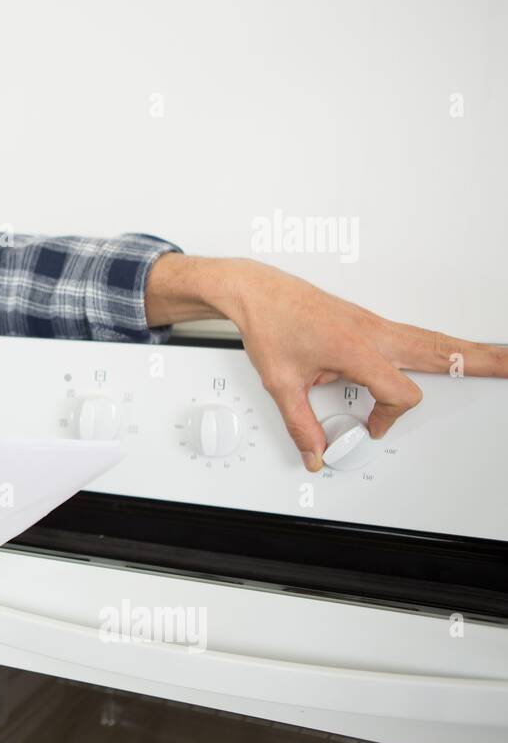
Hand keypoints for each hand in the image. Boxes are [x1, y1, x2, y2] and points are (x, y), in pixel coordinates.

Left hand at [216, 259, 506, 469]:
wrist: (258, 291)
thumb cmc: (269, 325)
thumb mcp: (280, 383)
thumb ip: (300, 423)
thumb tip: (315, 451)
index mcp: (354, 348)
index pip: (398, 392)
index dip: (387, 417)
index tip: (368, 425)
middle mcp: (372, 332)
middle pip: (440, 352)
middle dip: (480, 361)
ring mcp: (374, 324)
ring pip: (432, 340)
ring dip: (466, 351)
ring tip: (499, 359)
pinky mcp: (369, 321)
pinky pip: (415, 334)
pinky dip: (441, 344)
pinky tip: (452, 350)